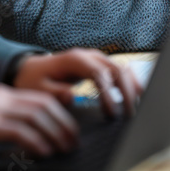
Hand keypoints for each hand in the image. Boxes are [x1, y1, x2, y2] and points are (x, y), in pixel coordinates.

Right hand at [0, 84, 76, 156]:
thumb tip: (12, 136)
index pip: (39, 97)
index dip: (59, 112)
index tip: (68, 128)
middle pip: (44, 104)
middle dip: (65, 123)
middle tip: (73, 141)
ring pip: (38, 115)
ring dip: (56, 132)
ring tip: (65, 148)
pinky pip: (19, 130)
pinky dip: (36, 141)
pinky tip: (43, 152)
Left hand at [14, 48, 142, 117]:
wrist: (32, 69)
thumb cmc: (35, 80)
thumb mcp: (38, 89)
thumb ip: (54, 93)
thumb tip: (72, 96)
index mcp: (74, 59)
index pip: (99, 74)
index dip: (109, 94)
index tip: (112, 114)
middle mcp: (88, 55)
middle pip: (115, 69)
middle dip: (127, 91)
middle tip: (130, 114)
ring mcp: (95, 58)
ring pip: (121, 67)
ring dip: (132, 86)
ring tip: (138, 107)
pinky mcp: (98, 64)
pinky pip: (119, 69)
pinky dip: (129, 82)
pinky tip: (136, 96)